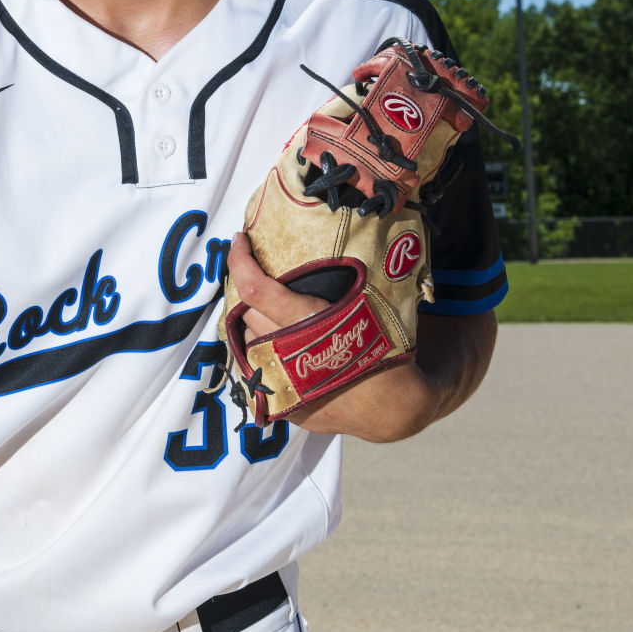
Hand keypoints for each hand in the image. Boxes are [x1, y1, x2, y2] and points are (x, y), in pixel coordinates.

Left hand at [226, 232, 494, 440]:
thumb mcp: (371, 305)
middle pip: (244, 311)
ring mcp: (280, 382)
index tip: (239, 241)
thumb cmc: (387, 348)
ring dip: (250, 321)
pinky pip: (254, 368)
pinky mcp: (280, 402)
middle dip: (244, 288)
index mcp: (308, 324)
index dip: (239, 261)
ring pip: (245, 340)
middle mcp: (286, 353)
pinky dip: (258, 349)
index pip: (254, 289)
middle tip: (254, 271)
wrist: (393, 409)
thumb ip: (346, 277)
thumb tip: (347, 223)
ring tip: (266, 307)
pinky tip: (272, 338)